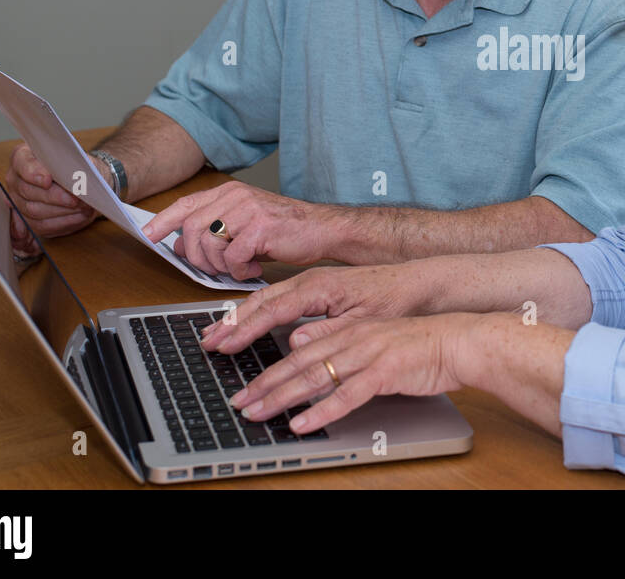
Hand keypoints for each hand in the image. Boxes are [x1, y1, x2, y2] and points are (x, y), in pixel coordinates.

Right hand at [4, 143, 98, 249]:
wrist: (82, 184)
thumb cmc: (77, 167)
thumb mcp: (79, 160)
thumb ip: (71, 164)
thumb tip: (72, 177)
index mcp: (23, 157)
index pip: (22, 163)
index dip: (33, 173)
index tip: (47, 180)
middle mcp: (15, 179)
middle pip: (28, 190)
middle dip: (55, 196)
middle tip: (76, 199)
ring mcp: (18, 201)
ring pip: (34, 210)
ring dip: (62, 210)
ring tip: (83, 207)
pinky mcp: (29, 219)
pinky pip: (42, 225)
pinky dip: (64, 221)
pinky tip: (80, 215)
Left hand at [140, 181, 344, 280]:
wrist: (324, 229)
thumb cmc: (286, 230)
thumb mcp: (245, 228)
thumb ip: (213, 233)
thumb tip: (180, 244)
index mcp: (230, 193)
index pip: (186, 204)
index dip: (163, 220)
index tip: (148, 234)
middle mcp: (236, 196)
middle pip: (192, 228)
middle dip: (196, 257)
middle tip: (214, 270)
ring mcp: (248, 209)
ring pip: (209, 244)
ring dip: (218, 266)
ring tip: (237, 270)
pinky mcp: (260, 227)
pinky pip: (231, 256)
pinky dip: (238, 271)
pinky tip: (252, 272)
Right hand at [199, 262, 422, 353]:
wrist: (417, 280)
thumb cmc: (396, 299)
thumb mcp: (366, 321)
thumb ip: (330, 332)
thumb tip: (297, 342)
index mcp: (320, 287)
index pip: (273, 309)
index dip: (246, 329)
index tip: (224, 345)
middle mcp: (311, 282)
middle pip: (261, 301)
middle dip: (232, 323)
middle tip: (207, 343)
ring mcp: (312, 283)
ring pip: (265, 298)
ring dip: (238, 317)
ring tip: (215, 334)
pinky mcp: (316, 288)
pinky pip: (277, 298)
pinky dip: (255, 311)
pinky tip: (245, 323)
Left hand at [226, 313, 479, 433]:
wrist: (459, 340)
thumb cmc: (420, 344)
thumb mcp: (373, 338)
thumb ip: (337, 341)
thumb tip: (300, 344)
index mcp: (348, 330)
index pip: (298, 350)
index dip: (269, 369)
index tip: (245, 385)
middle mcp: (353, 338)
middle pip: (299, 364)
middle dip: (265, 385)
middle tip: (240, 403)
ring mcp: (368, 353)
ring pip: (317, 376)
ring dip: (283, 397)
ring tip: (259, 413)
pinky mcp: (385, 370)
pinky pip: (348, 394)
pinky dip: (322, 410)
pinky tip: (304, 422)